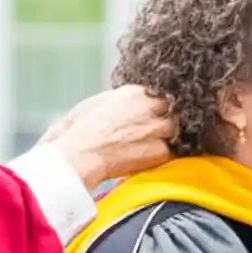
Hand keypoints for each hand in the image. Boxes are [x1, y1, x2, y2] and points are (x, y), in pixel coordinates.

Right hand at [46, 85, 174, 188]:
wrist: (78, 156)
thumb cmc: (77, 133)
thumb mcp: (95, 104)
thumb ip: (116, 101)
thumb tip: (122, 104)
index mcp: (133, 92)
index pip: (157, 94)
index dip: (152, 107)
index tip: (147, 117)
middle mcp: (148, 106)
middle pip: (169, 110)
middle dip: (162, 120)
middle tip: (149, 133)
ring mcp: (156, 128)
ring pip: (173, 130)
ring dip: (164, 138)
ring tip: (147, 147)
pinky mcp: (159, 150)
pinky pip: (169, 152)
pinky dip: (160, 157)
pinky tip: (146, 160)